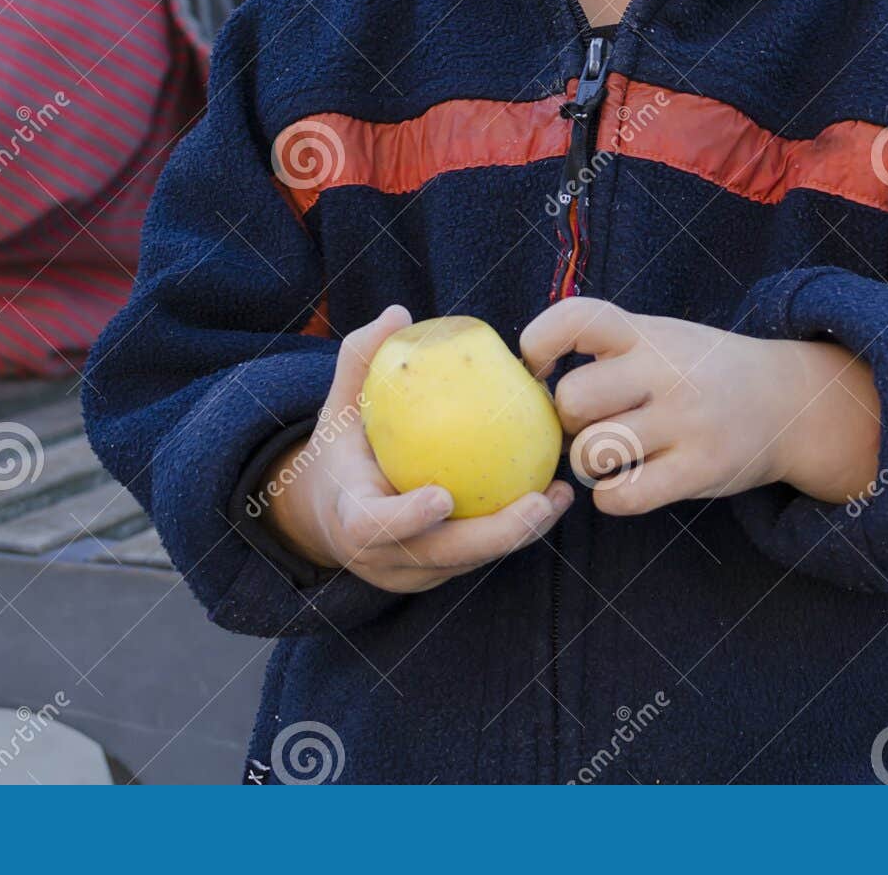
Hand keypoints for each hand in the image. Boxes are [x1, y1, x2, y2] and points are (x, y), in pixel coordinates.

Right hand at [260, 305, 574, 592]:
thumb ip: (362, 361)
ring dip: (519, 533)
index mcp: (350, 518)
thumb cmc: (341, 450)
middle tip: (537, 501)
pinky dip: (517, 529)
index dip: (408, 518)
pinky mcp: (441, 575)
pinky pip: (482, 554)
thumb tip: (399, 313)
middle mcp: (383, 558)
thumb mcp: (340, 406)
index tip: (442, 495)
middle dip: (494, 536)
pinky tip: (553, 493)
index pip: (375, 527)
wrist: (328, 514)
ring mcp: (414, 574)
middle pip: (442, 556)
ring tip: (559, 494)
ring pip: (471, 561)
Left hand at [521, 297, 880, 514]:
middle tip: (584, 423)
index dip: (538, 342)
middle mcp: (666, 371)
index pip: (575, 318)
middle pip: (572, 399)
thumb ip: (602, 346)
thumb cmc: (698, 370)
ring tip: (606, 454)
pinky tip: (621, 485)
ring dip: (586, 462)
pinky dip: (610, 497)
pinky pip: (623, 496)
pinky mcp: (701, 469)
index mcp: (647, 333)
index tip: (538, 366)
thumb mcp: (658, 337)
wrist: (789, 401)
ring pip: (592, 451)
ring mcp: (686, 421)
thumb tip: (522, 378)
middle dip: (565, 419)